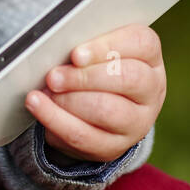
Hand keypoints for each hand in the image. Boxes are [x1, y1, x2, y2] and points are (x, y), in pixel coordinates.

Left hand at [24, 23, 165, 163]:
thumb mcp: (98, 53)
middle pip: (128, 78)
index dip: (107, 46)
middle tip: (53, 76)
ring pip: (107, 110)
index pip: (141, 43)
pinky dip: (55, 119)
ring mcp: (137, 122)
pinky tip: (37, 106)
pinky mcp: (115, 147)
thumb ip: (86, 46)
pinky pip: (83, 136)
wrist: (98, 114)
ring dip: (70, 99)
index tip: (76, 54)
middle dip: (85, 77)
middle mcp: (151, 90)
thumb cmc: (96, 70)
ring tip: (47, 91)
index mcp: (150, 58)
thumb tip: (59, 46)